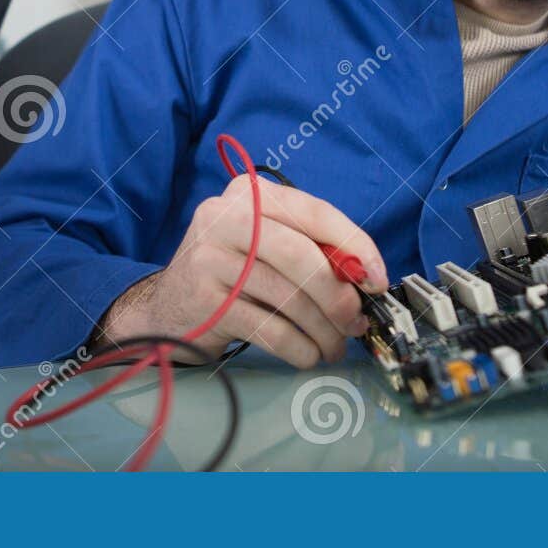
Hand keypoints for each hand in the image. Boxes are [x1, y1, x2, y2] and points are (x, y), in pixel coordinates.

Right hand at [96, 179, 386, 368]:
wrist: (169, 307)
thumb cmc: (234, 272)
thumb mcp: (267, 243)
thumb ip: (311, 247)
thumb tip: (365, 275)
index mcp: (249, 193)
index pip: (315, 212)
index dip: (355, 246)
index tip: (378, 279)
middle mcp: (225, 216)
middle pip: (302, 257)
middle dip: (338, 297)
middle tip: (356, 323)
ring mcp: (210, 257)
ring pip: (289, 298)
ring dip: (323, 331)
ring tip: (334, 345)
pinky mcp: (206, 300)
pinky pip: (270, 329)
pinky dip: (298, 348)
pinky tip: (306, 354)